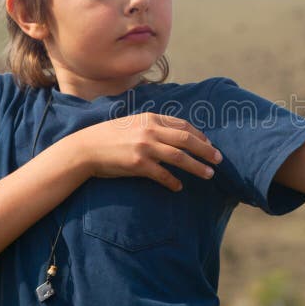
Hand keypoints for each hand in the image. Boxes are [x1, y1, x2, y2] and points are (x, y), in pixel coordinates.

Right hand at [74, 113, 222, 190]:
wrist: (86, 148)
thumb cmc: (110, 136)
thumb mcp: (134, 123)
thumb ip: (153, 126)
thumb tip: (175, 133)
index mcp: (151, 118)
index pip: (183, 125)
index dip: (200, 135)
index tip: (209, 144)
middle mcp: (150, 131)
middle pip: (187, 139)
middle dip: (206, 150)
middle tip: (219, 159)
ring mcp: (145, 147)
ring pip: (180, 157)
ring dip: (198, 166)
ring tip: (209, 174)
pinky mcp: (138, 164)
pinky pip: (163, 175)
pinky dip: (173, 182)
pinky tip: (179, 187)